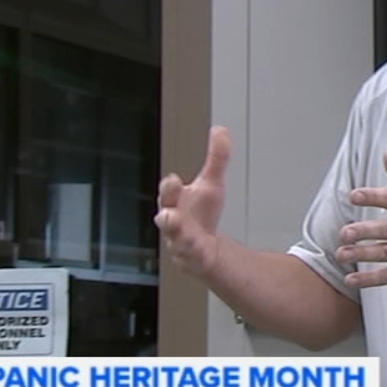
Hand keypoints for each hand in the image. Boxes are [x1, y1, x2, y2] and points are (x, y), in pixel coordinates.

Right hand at [155, 126, 230, 277]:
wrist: (202, 249)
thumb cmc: (201, 214)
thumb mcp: (212, 185)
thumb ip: (216, 159)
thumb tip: (221, 130)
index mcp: (176, 201)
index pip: (169, 191)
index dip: (169, 186)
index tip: (174, 179)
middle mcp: (174, 220)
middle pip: (165, 212)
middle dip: (167, 204)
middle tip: (170, 199)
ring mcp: (180, 239)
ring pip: (174, 235)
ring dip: (174, 228)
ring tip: (174, 220)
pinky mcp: (191, 256)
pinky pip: (191, 254)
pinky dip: (194, 250)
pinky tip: (201, 247)